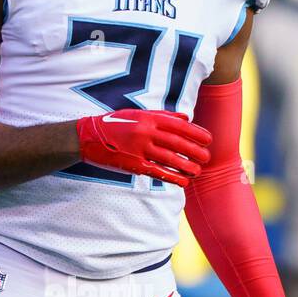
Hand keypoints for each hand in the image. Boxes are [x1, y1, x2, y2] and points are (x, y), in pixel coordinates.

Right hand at [76, 109, 211, 187]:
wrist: (88, 137)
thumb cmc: (115, 124)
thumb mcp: (137, 114)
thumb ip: (163, 116)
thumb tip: (186, 118)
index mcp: (148, 118)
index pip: (179, 126)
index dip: (196, 134)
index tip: (208, 140)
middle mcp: (146, 132)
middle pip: (178, 143)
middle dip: (195, 151)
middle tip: (207, 157)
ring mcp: (139, 149)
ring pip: (170, 159)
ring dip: (187, 166)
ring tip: (198, 171)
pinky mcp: (133, 165)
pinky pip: (157, 172)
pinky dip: (173, 177)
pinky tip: (184, 182)